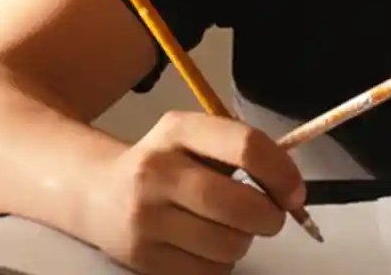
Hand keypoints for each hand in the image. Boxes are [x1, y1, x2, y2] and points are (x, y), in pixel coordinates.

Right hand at [83, 111, 306, 273]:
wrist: (95, 192)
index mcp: (178, 131)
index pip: (247, 147)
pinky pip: (209, 272)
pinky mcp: (143, 260)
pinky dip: (219, 263)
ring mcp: (146, 220)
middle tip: (269, 217)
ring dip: (243, 242)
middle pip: (241, 206)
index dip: (283, 173)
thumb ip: (239, 152)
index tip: (295, 193)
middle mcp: (158, 173)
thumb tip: (292, 191)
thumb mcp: (192, 138)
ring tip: (228, 229)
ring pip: (229, 245)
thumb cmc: (164, 163)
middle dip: (270, 217)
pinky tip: (204, 246)